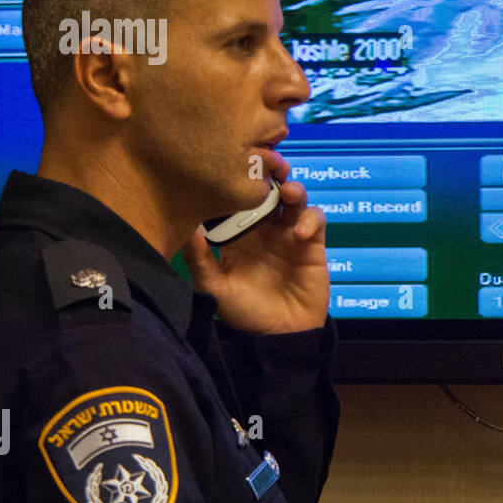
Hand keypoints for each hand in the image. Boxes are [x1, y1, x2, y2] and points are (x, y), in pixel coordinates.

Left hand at [182, 154, 329, 334]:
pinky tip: (299, 232)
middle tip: (265, 167)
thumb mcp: (215, 288)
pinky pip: (315, 219)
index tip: (229, 172)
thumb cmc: (245, 313)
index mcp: (238, 235)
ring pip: (293, 198)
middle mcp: (263, 229)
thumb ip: (199, 260)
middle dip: (267, 176)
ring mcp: (289, 234)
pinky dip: (310, 219)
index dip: (235, 184)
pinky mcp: (312, 243)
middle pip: (267, 192)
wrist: (280, 335)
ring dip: (292, 189)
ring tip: (287, 191)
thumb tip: (187, 228)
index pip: (236, 200)